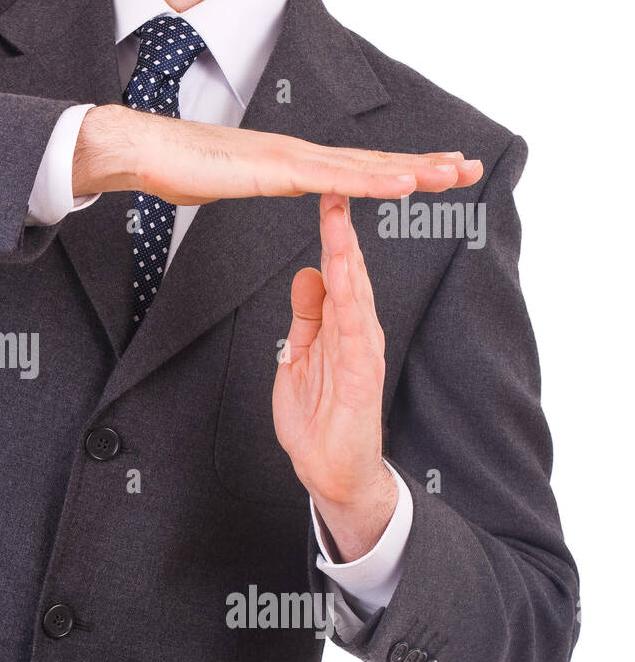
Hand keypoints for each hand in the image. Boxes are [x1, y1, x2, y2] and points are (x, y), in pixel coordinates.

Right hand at [72, 103, 482, 203]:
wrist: (144, 149)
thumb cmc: (175, 166)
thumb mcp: (225, 183)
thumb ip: (249, 183)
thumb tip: (256, 184)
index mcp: (289, 161)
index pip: (353, 166)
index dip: (396, 167)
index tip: (434, 171)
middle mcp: (299, 154)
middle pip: (372, 160)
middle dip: (424, 164)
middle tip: (470, 166)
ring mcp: (291, 159)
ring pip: (365, 166)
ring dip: (415, 169)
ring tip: (457, 172)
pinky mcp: (278, 170)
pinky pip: (336, 179)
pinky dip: (375, 179)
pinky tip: (406, 182)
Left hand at [272, 194, 395, 560]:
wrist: (331, 472)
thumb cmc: (319, 420)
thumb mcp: (300, 357)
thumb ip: (306, 318)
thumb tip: (307, 274)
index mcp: (341, 327)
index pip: (338, 271)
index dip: (332, 235)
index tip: (325, 197)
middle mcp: (357, 334)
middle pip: (352, 273)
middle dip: (344, 232)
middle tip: (337, 188)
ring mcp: (361, 354)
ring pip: (357, 295)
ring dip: (349, 257)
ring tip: (340, 221)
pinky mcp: (360, 378)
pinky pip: (355, 334)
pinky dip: (352, 302)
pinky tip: (346, 278)